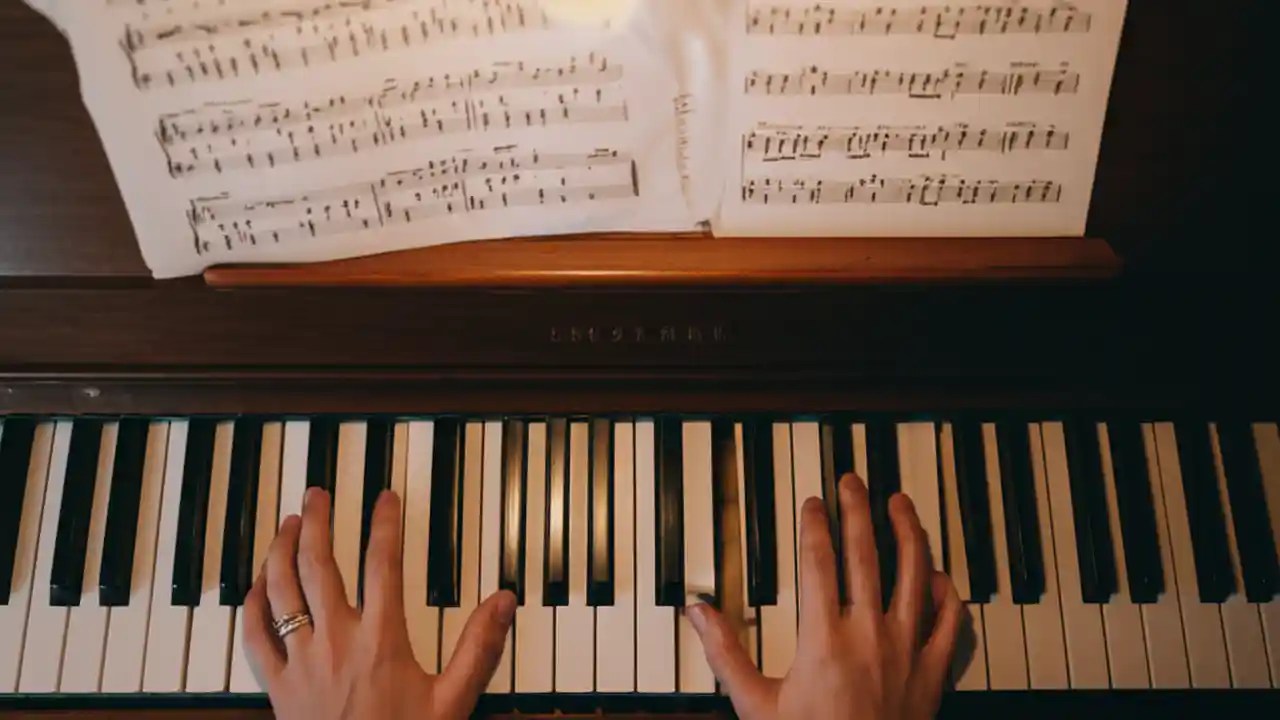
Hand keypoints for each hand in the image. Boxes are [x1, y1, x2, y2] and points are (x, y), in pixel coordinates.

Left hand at [242, 487, 515, 719]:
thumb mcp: (454, 700)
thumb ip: (479, 648)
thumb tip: (503, 601)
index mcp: (381, 640)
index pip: (382, 564)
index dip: (384, 524)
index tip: (384, 499)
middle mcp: (336, 641)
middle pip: (319, 565)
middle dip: (316, 522)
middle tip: (317, 495)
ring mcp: (300, 662)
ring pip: (281, 591)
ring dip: (280, 550)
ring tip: (286, 524)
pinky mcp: (276, 686)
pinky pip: (254, 636)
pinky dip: (252, 604)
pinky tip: (257, 585)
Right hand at [687, 474, 962, 719]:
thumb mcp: (756, 704)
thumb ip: (726, 653)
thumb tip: (697, 612)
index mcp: (824, 639)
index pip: (818, 562)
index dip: (814, 524)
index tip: (813, 501)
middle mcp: (870, 636)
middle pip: (866, 554)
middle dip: (858, 510)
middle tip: (853, 481)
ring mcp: (907, 651)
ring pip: (915, 575)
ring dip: (909, 533)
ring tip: (901, 504)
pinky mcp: (933, 674)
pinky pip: (950, 623)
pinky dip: (947, 593)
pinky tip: (939, 574)